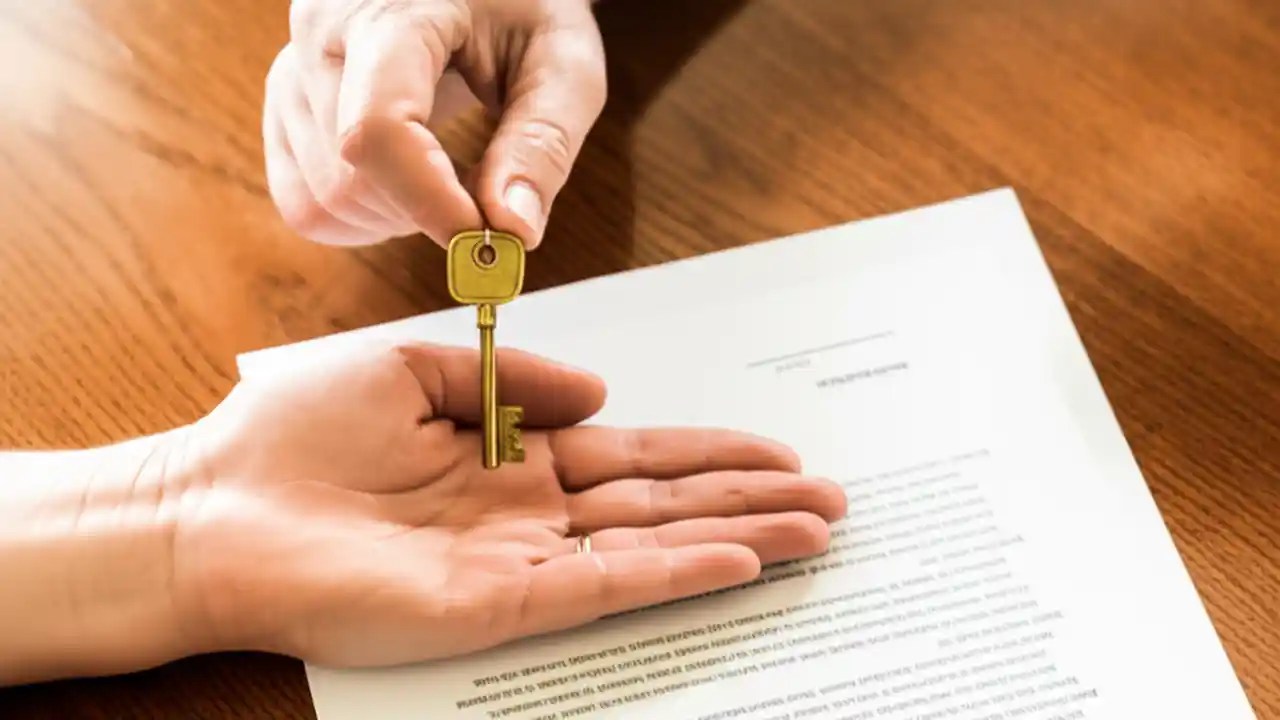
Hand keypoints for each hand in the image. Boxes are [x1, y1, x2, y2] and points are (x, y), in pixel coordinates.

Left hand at [177, 342, 845, 667]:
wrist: (214, 510)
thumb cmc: (292, 437)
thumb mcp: (409, 368)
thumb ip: (512, 375)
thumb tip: (601, 389)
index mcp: (509, 452)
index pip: (633, 456)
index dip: (707, 454)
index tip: (774, 451)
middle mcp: (530, 509)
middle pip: (663, 503)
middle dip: (749, 498)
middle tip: (830, 499)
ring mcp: (521, 560)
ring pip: (653, 545)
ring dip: (737, 536)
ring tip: (813, 530)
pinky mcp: (499, 602)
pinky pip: (605, 584)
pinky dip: (674, 573)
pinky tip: (736, 559)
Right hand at [263, 0, 606, 248]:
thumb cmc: (525, 12)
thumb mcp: (563, 64)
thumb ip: (543, 144)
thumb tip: (515, 231)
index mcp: (392, 11)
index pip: (381, 128)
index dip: (431, 202)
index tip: (488, 238)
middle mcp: (321, 34)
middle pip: (351, 176)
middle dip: (426, 211)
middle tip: (482, 193)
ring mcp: (292, 71)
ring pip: (324, 201)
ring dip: (395, 219)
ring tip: (446, 174)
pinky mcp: (283, 107)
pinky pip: (303, 205)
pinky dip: (359, 221)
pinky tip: (404, 187)